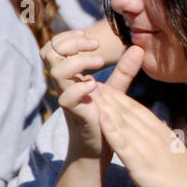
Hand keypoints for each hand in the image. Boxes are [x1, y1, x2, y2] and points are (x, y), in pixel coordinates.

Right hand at [41, 34, 144, 159]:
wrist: (100, 149)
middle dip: (71, 43)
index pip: (54, 47)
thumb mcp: (115, 90)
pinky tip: (96, 86)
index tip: (89, 37)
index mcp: (70, 76)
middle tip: (96, 46)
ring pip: (56, 71)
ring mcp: (68, 99)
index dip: (68, 37)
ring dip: (78, 62)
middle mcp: (64, 85)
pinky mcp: (75, 114)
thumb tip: (138, 47)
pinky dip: (80, 88)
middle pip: (49, 53)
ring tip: (100, 63)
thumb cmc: (104, 119)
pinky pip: (66, 98)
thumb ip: (124, 70)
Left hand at [94, 86, 186, 186]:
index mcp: (162, 133)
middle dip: (108, 95)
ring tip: (89, 90)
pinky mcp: (141, 164)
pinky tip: (100, 117)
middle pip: (128, 111)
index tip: (105, 85)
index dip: (120, 96)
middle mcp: (154, 136)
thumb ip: (161, 143)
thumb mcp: (173, 154)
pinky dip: (111, 129)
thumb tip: (154, 137)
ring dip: (106, 105)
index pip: (137, 109)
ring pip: (123, 122)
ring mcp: (148, 148)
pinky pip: (123, 143)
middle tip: (89, 79)